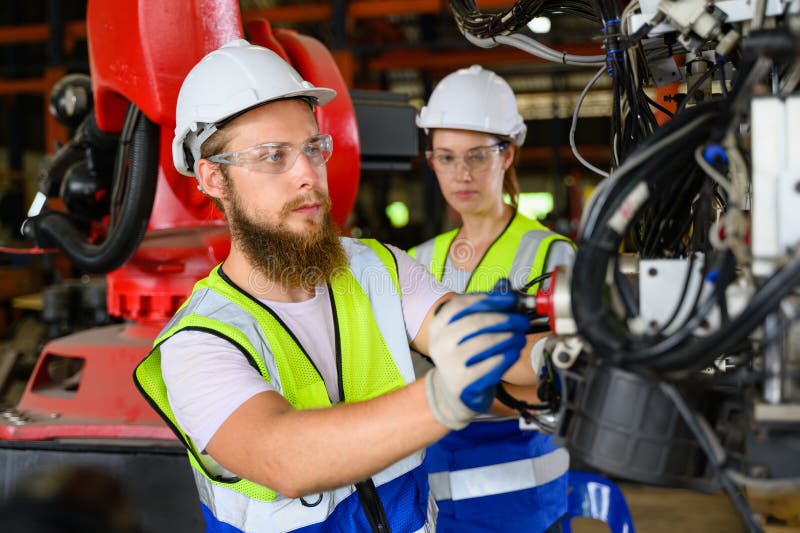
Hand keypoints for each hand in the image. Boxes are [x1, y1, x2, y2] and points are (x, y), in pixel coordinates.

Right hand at [425, 283, 529, 428]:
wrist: (455, 393)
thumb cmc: (465, 357)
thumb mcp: (468, 332)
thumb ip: (485, 308)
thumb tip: (505, 285)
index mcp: (438, 325)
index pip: (460, 304)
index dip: (488, 299)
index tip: (510, 299)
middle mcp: (439, 342)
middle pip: (475, 322)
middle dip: (504, 319)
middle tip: (522, 321)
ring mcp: (449, 363)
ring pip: (485, 343)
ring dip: (509, 338)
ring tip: (520, 338)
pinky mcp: (462, 381)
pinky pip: (490, 364)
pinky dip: (506, 356)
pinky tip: (514, 353)